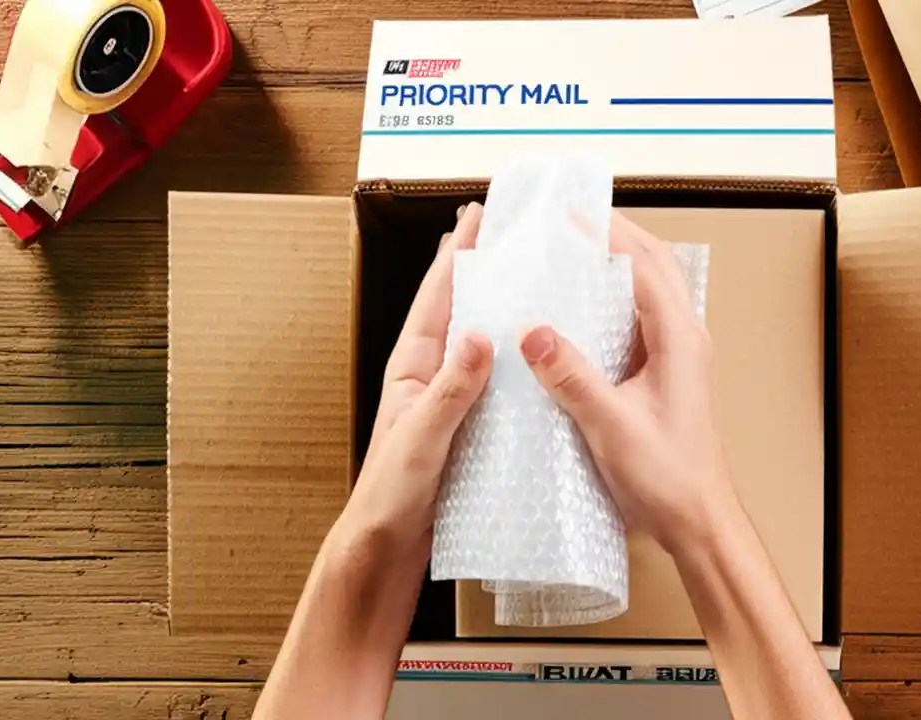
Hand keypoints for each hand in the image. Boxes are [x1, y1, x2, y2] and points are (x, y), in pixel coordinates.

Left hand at [334, 203, 492, 555]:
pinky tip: (534, 355)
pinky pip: (493, 380)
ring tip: (526, 278)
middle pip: (457, 309)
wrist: (387, 550)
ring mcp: (449, 401)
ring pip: (477, 342)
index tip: (477, 217)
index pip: (437, 299)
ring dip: (497, 309)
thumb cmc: (391, 497)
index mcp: (411, 370)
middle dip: (477, 269)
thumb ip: (450, 390)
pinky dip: (511, 358)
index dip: (457, 256)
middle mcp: (429, 378)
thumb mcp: (422, 438)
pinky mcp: (467, 428)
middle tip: (504, 230)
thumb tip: (476, 334)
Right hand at [520, 212, 738, 553]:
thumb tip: (532, 332)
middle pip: (656, 265)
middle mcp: (685, 338)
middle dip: (617, 235)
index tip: (568, 215)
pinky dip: (618, 296)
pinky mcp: (667, 374)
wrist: (699, 520)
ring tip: (576, 248)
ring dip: (620, 261)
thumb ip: (572, 377)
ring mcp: (679, 354)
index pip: (644, 265)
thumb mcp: (611, 426)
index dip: (607, 235)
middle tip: (572, 218)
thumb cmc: (668, 477)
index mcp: (679, 339)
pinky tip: (585, 306)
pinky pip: (643, 318)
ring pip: (652, 288)